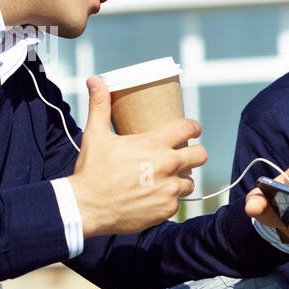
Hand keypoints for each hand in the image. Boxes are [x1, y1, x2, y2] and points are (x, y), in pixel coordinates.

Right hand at [68, 76, 207, 237]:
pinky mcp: (167, 209)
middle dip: (194, 153)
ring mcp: (170, 189)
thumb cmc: (92, 170)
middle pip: (201, 155)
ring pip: (190, 180)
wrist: (87, 206)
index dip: (193, 127)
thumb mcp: (95, 135)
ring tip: (167, 178)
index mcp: (155, 144)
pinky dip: (169, 199)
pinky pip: (178, 202)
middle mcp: (168, 165)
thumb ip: (99, 106)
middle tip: (184, 154)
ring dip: (181, 178)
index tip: (192, 130)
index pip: (189, 128)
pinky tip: (156, 196)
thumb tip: (95, 80)